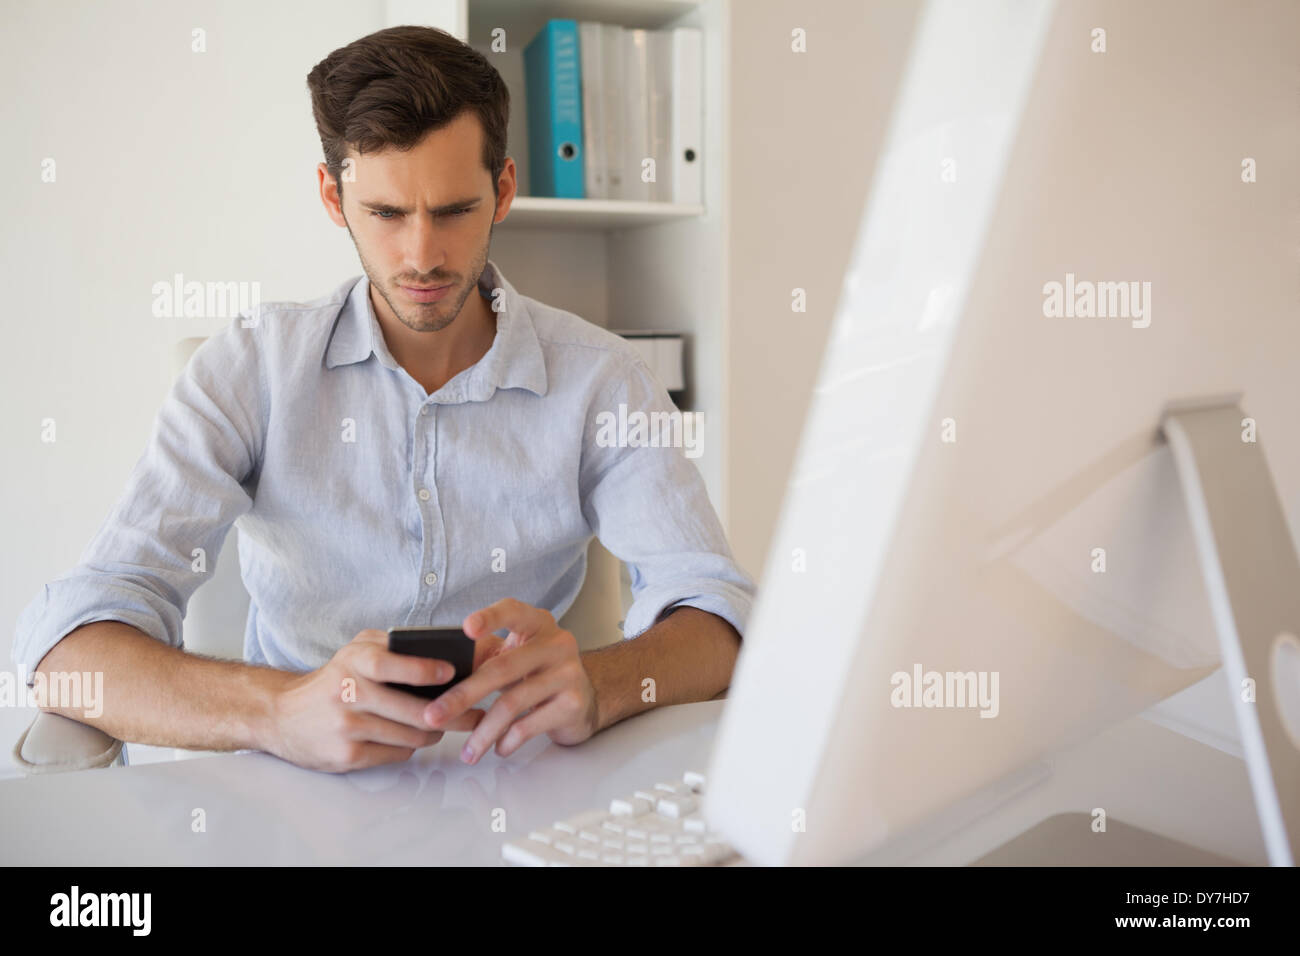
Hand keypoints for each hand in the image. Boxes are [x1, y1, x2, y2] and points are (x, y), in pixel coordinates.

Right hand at [266, 629, 481, 772]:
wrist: (281, 716)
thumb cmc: (332, 680)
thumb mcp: (354, 651)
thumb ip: (392, 646)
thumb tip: (444, 652)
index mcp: (352, 662)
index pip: (390, 663)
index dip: (424, 669)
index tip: (452, 673)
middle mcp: (348, 693)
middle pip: (414, 711)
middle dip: (451, 713)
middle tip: (471, 711)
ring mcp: (347, 727)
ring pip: (411, 737)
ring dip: (433, 732)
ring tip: (442, 724)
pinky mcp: (346, 757)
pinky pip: (396, 755)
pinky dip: (409, 747)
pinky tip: (410, 738)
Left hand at [424, 598, 599, 762]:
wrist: (583, 700)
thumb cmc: (538, 674)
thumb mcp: (515, 657)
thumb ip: (486, 657)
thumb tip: (441, 675)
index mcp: (538, 624)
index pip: (513, 611)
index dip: (490, 618)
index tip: (466, 629)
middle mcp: (557, 643)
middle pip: (502, 668)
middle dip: (463, 695)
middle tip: (433, 715)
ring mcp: (568, 673)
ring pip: (513, 702)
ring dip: (483, 731)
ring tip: (467, 751)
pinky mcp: (573, 703)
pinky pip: (530, 724)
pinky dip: (508, 740)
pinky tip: (498, 748)